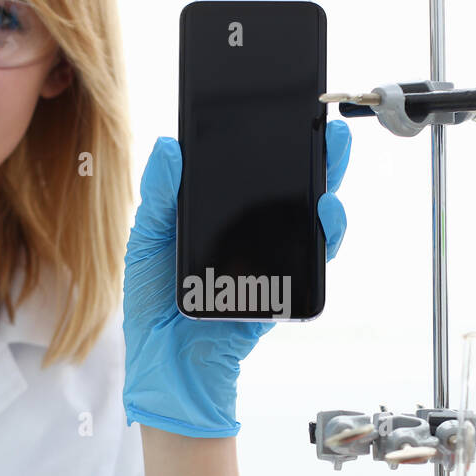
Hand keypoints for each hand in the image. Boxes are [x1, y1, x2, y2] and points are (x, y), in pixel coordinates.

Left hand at [122, 120, 350, 437]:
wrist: (166, 366)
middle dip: (315, 158)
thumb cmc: (153, 305)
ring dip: (327, 192)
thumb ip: (160, 197)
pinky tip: (324, 216)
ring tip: (328, 168)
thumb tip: (169, 148)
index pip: (248, 172)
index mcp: (217, 215)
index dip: (269, 142)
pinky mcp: (282, 287)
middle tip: (327, 129)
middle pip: (290, 188)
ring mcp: (270, 259)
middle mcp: (249, 233)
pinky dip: (324, 237)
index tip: (282, 110)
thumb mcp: (147, 241)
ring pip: (311, 220)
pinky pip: (312, 260)